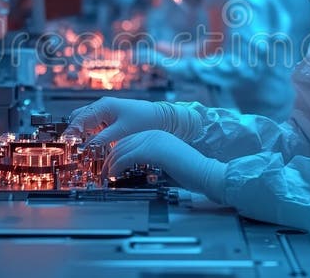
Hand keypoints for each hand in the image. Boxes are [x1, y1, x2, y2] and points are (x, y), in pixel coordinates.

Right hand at [64, 97, 162, 144]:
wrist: (160, 118)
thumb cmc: (143, 120)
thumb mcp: (122, 132)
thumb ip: (102, 139)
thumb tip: (86, 147)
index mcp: (103, 106)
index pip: (80, 118)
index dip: (71, 131)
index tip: (65, 142)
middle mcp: (101, 106)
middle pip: (79, 118)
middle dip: (74, 131)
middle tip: (70, 146)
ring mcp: (104, 111)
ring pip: (85, 122)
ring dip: (81, 133)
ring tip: (78, 147)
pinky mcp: (109, 118)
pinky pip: (94, 125)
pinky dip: (90, 134)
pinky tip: (91, 144)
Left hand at [104, 130, 225, 199]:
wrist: (205, 173)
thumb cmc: (190, 172)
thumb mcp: (165, 163)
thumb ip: (149, 163)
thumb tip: (131, 171)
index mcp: (157, 134)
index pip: (129, 140)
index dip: (116, 153)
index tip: (110, 165)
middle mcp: (154, 133)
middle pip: (122, 143)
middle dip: (110, 159)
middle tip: (104, 173)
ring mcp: (153, 140)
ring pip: (121, 150)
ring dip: (111, 165)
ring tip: (106, 177)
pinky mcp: (152, 150)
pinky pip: (126, 157)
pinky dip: (116, 167)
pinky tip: (113, 176)